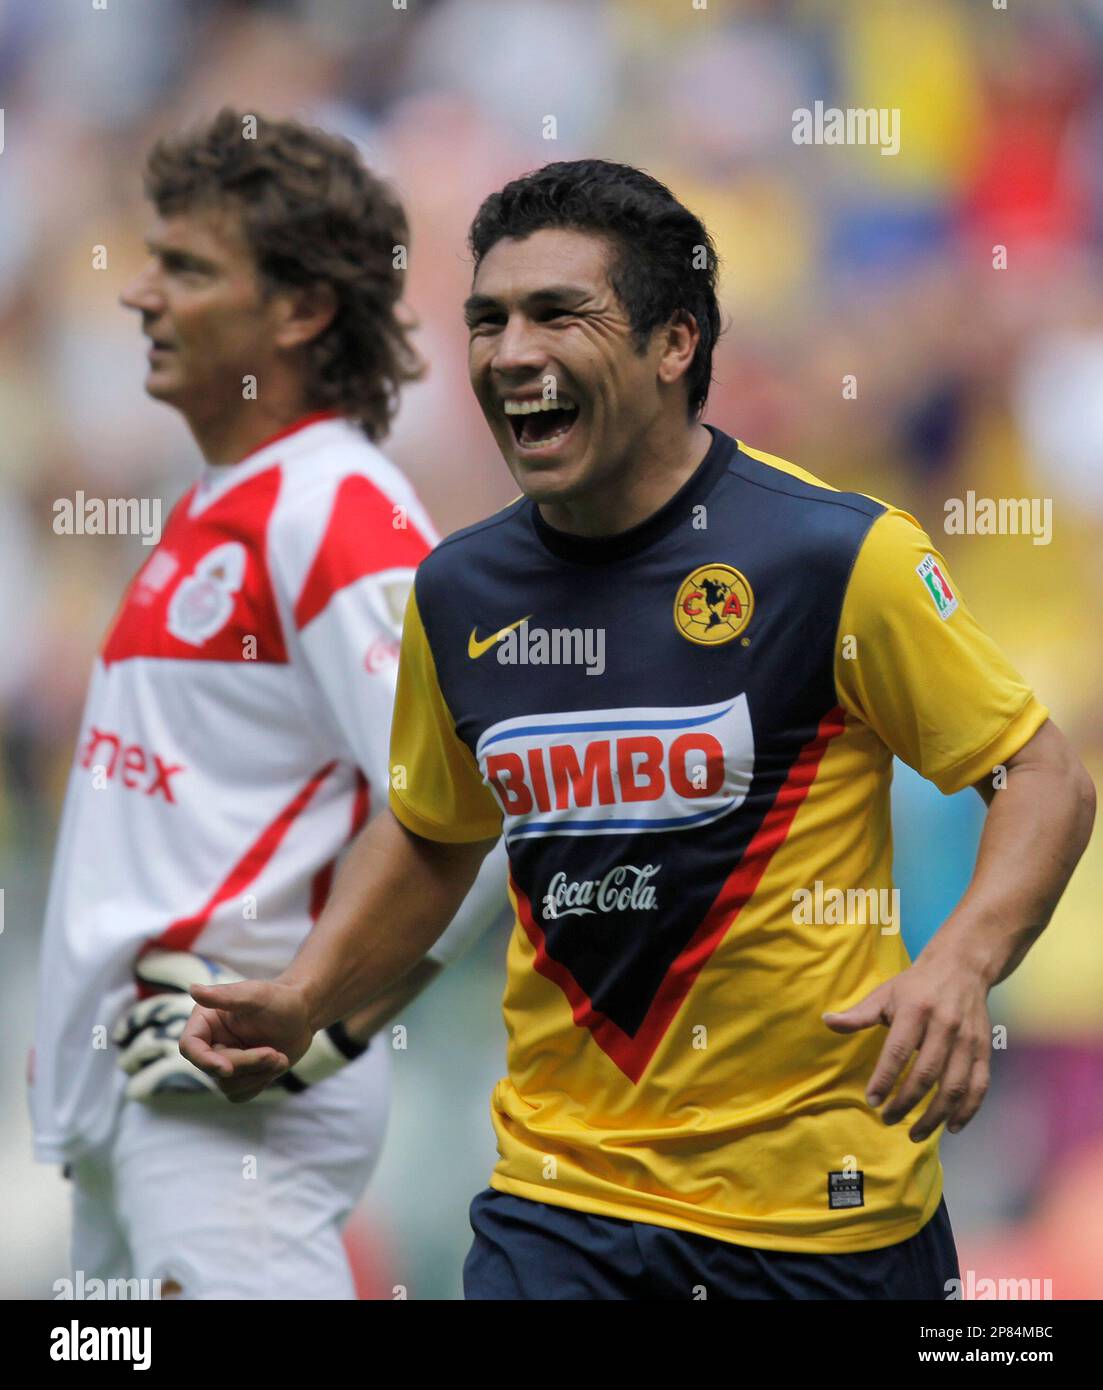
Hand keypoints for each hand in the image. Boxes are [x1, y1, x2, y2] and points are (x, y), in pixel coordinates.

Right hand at [117, 951, 361, 1102]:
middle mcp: (209, 1043)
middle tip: (275, 1056)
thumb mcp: (258, 995)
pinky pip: (241, 1096)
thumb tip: (194, 990)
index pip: (190, 1049)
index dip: (206, 1060)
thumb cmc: (282, 997)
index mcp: (204, 1023)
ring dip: (257, 1077)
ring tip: (279, 1055)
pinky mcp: (239, 1076)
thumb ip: (227, 995)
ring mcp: (223, 1061)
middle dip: (246, 1067)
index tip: (228, 1064)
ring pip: (228, 1088)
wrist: (305, 1011)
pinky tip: (276, 1064)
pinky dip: (261, 1085)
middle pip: (214, 1072)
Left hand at [822, 951, 991, 1142]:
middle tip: (888, 1119)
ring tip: (915, 1133)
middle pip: (926, 1073)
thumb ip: (858, 1014)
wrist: (962, 967)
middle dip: (906, 1102)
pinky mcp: (984, 1050)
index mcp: (916, 1010)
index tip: (872, 1101)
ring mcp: (967, 1040)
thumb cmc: (916, 985)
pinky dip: (967, 1110)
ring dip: (935, 1115)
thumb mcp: (885, 993)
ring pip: (954, 1085)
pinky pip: (979, 1086)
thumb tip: (827, 1021)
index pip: (898, 1050)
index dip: (884, 1078)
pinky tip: (952, 1127)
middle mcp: (945, 1025)